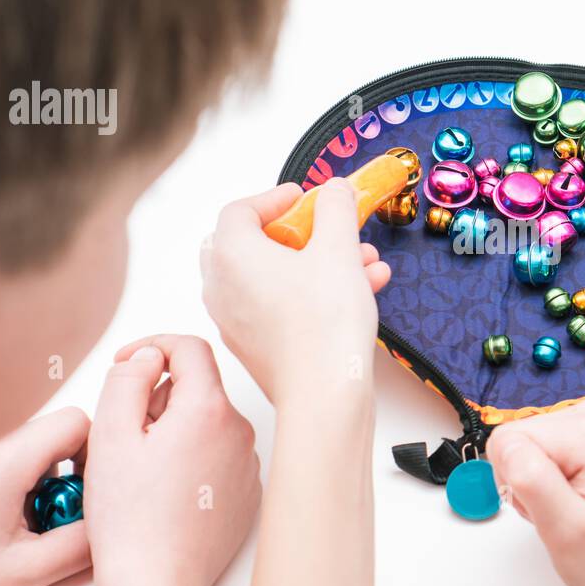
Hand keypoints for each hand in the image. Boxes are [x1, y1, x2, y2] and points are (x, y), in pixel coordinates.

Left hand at [0, 408, 90, 585]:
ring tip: (29, 541)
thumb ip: (80, 546)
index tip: (96, 491)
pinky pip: (9, 479)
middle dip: (73, 482)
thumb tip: (113, 529)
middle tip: (64, 524)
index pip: (77, 421)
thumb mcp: (23, 570)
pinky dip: (20, 506)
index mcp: (9, 463)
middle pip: (58, 442)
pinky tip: (3, 543)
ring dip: (45, 497)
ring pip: (34, 463)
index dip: (98, 451)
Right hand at [85, 336, 260, 585]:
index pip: (191, 348)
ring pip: (208, 423)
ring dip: (176, 430)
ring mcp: (249, 464)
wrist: (158, 583)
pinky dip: (193, 459)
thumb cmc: (129, 516)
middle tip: (125, 435)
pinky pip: (219, 456)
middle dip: (160, 398)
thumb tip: (149, 356)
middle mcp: (240, 432)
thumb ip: (128, 378)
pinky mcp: (248, 492)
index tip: (126, 365)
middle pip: (199, 387)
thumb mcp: (110, 433)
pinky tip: (166, 493)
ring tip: (144, 472)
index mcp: (210, 410)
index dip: (153, 346)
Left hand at [201, 180, 389, 404]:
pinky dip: (310, 292)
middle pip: (249, 244)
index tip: (305, 198)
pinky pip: (277, 306)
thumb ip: (336, 208)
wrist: (324, 393)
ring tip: (362, 262)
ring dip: (315, 263)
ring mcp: (234, 320)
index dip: (275, 198)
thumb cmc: (324, 323)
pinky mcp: (254, 346)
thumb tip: (334, 191)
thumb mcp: (339, 247)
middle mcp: (222, 287)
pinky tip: (359, 290)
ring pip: (270, 277)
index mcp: (231, 255)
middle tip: (324, 231)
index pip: (240, 210)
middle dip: (296, 234)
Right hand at [487, 396, 584, 585]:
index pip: (508, 439)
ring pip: (529, 441)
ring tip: (574, 507)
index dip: (515, 482)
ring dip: (541, 480)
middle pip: (519, 436)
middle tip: (562, 513)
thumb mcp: (568, 532)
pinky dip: (553, 475)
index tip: (547, 508)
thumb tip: (505, 444)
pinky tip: (577, 495)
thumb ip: (531, 481)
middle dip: (528, 480)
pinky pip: (546, 443)